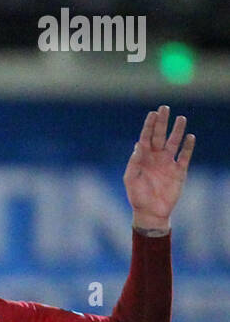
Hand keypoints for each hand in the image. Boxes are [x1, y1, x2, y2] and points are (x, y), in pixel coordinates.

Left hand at [124, 105, 194, 230]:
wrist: (150, 213)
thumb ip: (133, 162)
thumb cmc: (137, 197)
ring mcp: (168, 163)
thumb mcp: (130, 179)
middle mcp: (156, 157)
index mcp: (143, 158)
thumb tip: (138, 145)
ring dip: (177, 131)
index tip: (152, 114)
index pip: (146, 137)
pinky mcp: (179, 171)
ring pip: (174, 142)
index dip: (149, 125)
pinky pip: (184, 156)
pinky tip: (190, 137)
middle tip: (164, 108)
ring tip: (181, 118)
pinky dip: (187, 147)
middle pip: (160, 135)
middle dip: (162, 122)